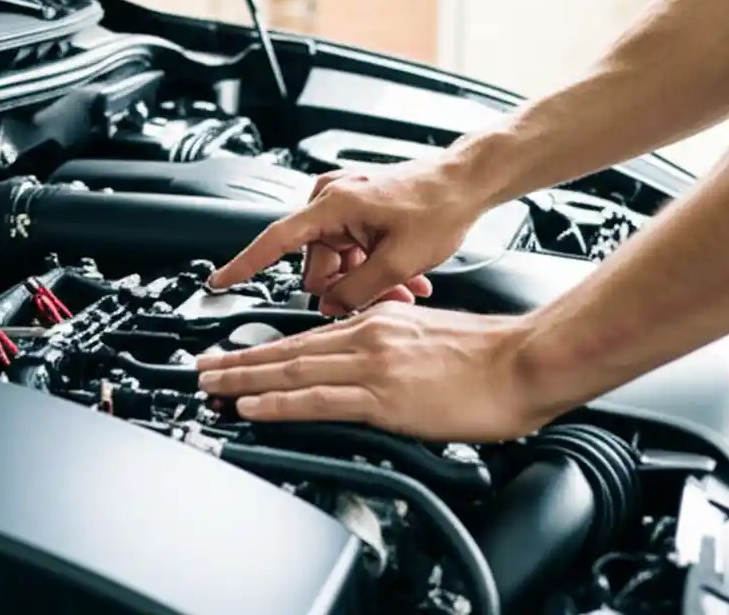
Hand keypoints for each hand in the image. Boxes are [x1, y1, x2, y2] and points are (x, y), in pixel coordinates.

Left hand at [196, 301, 547, 441]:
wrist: (524, 362)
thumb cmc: (490, 356)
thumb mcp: (430, 338)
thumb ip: (393, 350)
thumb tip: (372, 368)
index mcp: (379, 322)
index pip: (309, 336)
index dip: (269, 349)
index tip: (241, 357)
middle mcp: (368, 335)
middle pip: (289, 350)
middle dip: (241, 361)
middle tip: (203, 368)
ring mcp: (372, 364)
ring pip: (292, 371)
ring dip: (245, 379)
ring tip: (212, 386)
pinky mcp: (383, 395)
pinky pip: (317, 398)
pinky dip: (278, 403)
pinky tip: (251, 405)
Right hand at [207, 158, 485, 314]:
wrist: (468, 181)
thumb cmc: (439, 206)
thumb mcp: (398, 261)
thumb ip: (356, 291)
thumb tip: (330, 307)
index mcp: (331, 205)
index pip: (273, 242)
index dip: (244, 266)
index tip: (218, 282)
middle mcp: (331, 199)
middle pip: (316, 262)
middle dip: (347, 286)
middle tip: (384, 297)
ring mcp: (344, 202)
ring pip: (339, 259)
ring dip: (367, 278)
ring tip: (404, 288)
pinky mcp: (359, 207)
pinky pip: (353, 247)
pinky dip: (374, 264)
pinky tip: (404, 277)